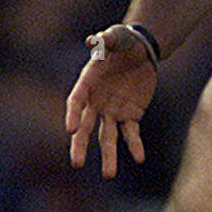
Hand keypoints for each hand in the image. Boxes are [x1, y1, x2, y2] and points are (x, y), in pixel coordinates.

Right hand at [65, 25, 158, 177]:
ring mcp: (113, 111)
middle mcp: (96, 102)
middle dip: (81, 144)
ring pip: (108, 137)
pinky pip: (132, 133)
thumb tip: (93, 40)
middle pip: (86, 127)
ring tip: (109, 175)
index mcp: (87, 83)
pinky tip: (139, 158)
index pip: (76, 102)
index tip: (70, 129)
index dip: (72, 115)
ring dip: (109, 155)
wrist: (141, 50)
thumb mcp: (115, 36)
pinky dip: (135, 145)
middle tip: (76, 163)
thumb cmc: (123, 41)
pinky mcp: (131, 115)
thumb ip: (106, 40)